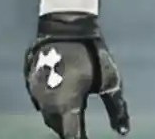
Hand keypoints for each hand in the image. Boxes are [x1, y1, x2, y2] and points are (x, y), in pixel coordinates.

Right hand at [25, 12, 129, 137]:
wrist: (66, 26)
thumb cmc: (92, 53)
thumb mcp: (110, 81)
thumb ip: (116, 109)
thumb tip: (123, 132)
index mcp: (66, 104)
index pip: (72, 135)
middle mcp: (47, 103)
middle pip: (58, 128)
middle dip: (70, 131)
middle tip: (81, 131)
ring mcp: (35, 92)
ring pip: (48, 116)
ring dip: (60, 120)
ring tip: (73, 120)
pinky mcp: (31, 83)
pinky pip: (40, 103)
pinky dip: (52, 106)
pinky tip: (61, 103)